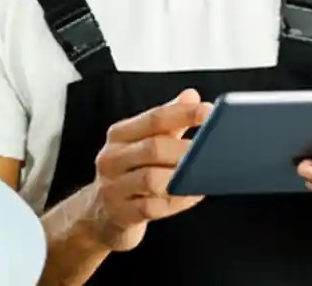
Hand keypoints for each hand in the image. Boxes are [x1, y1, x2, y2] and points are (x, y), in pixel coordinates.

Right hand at [86, 89, 212, 250]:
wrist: (99, 214)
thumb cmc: (128, 174)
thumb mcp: (143, 143)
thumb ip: (168, 121)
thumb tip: (192, 96)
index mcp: (119, 135)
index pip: (154, 118)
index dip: (184, 113)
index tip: (209, 111)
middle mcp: (112, 158)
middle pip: (153, 148)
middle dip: (185, 149)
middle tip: (212, 150)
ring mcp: (113, 188)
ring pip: (151, 179)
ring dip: (181, 176)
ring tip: (204, 173)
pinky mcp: (121, 215)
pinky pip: (153, 207)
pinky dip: (178, 200)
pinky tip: (194, 194)